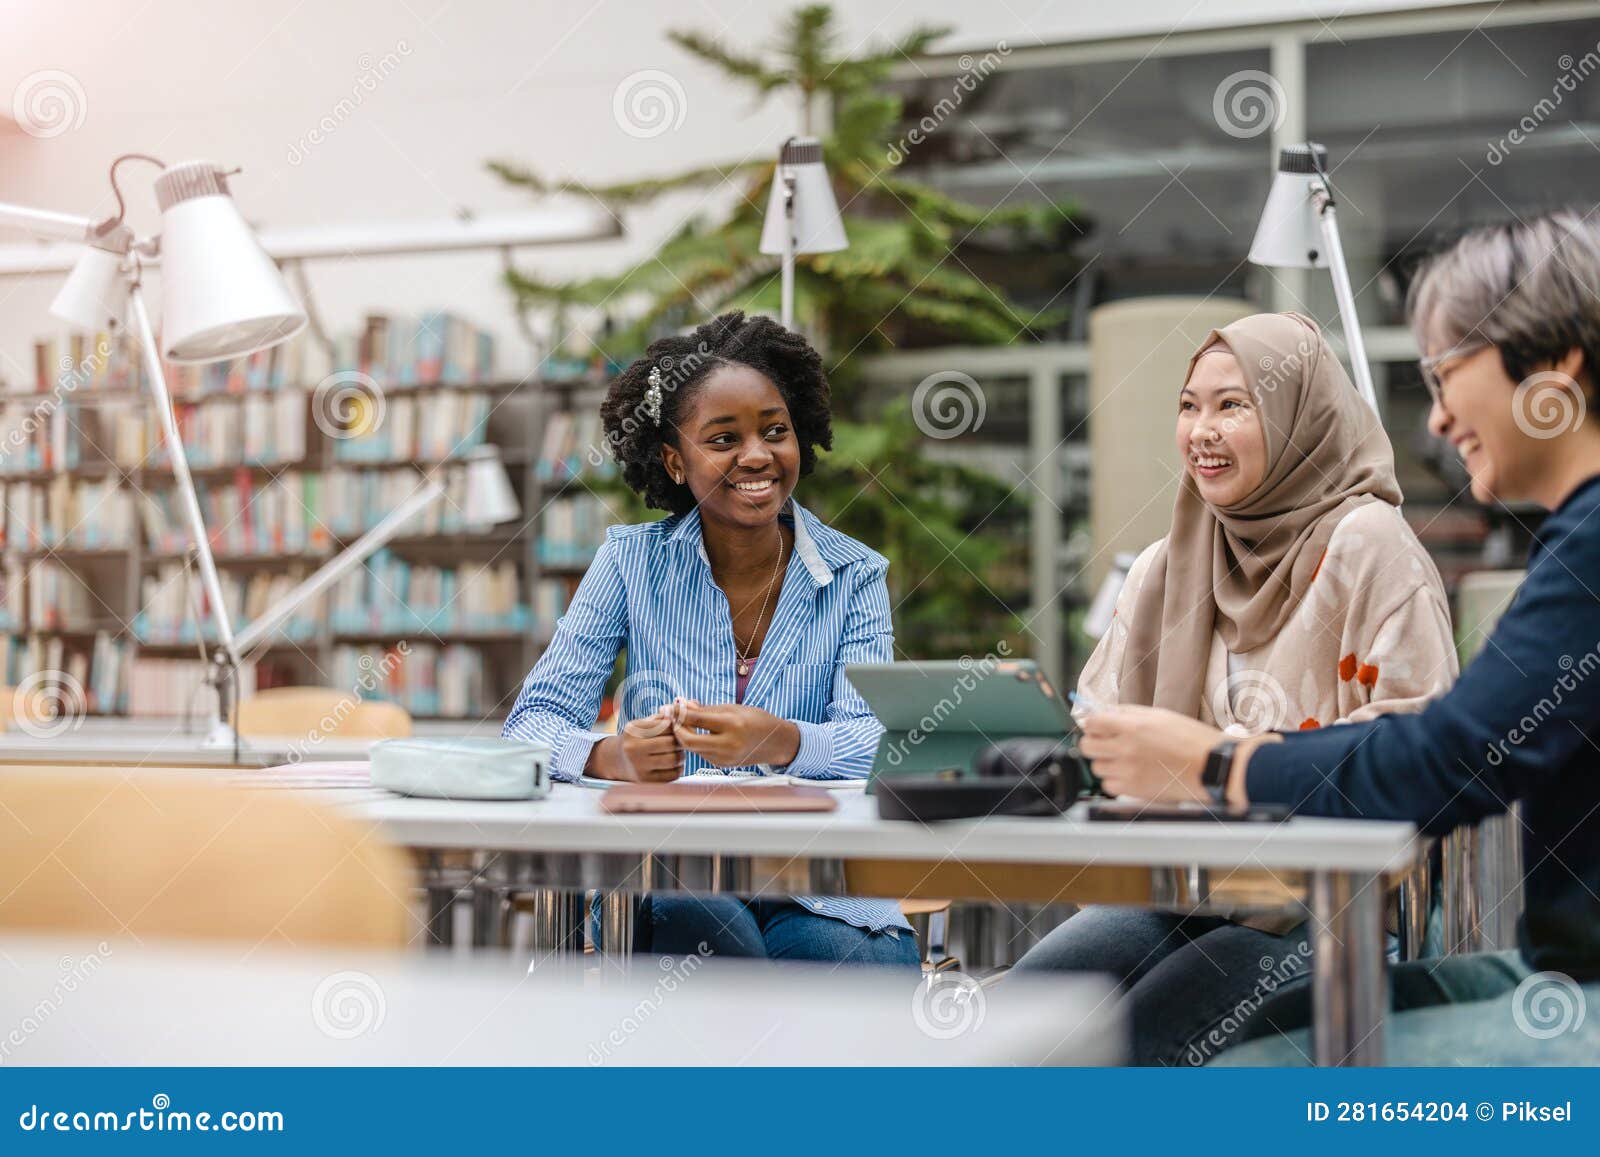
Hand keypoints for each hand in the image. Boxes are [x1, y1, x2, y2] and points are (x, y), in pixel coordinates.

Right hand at [588, 708, 683, 781]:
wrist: (618, 760)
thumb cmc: (636, 739)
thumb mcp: (641, 725)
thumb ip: (660, 718)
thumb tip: (680, 712)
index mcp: (633, 731)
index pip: (665, 726)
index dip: (676, 727)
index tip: (677, 729)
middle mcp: (633, 749)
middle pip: (671, 743)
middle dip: (680, 742)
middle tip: (681, 741)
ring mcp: (638, 767)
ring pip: (674, 759)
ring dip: (681, 755)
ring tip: (678, 752)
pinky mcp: (645, 781)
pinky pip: (672, 775)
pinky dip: (678, 769)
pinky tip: (673, 765)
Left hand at [673, 703, 800, 768]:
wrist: (775, 742)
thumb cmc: (754, 719)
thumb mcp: (732, 708)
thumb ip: (705, 710)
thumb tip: (682, 706)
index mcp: (732, 725)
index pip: (696, 719)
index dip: (679, 712)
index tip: (670, 706)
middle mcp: (728, 744)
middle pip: (688, 740)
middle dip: (676, 729)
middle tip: (672, 718)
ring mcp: (724, 758)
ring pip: (693, 747)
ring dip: (684, 735)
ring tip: (683, 721)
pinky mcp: (722, 765)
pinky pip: (701, 752)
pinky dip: (695, 742)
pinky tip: (696, 732)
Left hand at [1078, 704, 1221, 802]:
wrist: (1211, 767)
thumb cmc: (1192, 739)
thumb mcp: (1160, 716)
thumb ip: (1129, 714)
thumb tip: (1107, 712)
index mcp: (1132, 726)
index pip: (1092, 723)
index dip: (1094, 724)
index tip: (1099, 727)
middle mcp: (1126, 748)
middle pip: (1087, 746)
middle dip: (1094, 743)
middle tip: (1107, 744)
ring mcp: (1128, 771)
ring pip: (1096, 767)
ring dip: (1106, 763)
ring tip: (1125, 760)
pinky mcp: (1134, 790)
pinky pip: (1109, 786)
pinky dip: (1116, 781)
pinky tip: (1130, 775)